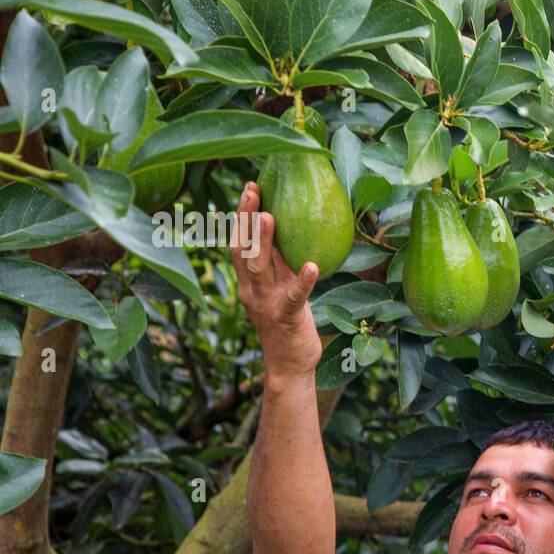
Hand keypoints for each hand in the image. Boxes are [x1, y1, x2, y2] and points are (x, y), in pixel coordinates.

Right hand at [230, 180, 322, 379]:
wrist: (289, 366)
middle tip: (253, 189)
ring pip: (261, 269)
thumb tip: (291, 230)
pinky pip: (294, 297)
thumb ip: (281, 264)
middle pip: (244, 249)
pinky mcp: (286, 318)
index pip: (240, 242)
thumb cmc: (288, 323)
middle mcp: (252, 289)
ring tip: (271, 216)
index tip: (251, 187)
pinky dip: (303, 281)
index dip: (242, 215)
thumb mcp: (281, 288)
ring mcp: (267, 304)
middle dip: (246, 218)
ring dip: (265, 241)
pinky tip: (313, 266)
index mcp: (249, 281)